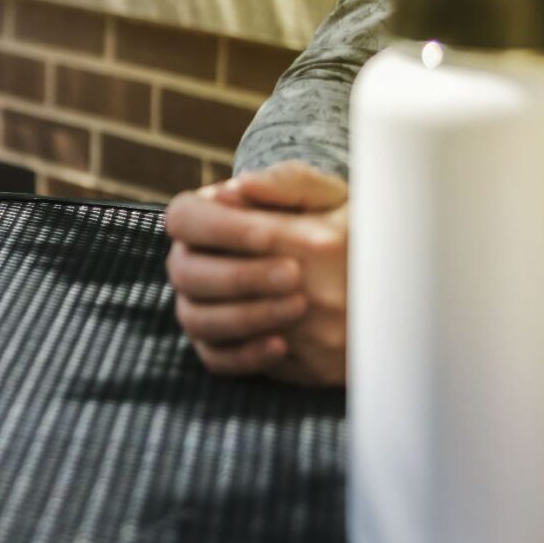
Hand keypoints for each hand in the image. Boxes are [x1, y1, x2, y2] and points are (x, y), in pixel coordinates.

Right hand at [164, 161, 349, 385]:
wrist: (359, 276)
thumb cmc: (333, 224)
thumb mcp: (322, 197)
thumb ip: (285, 183)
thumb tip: (237, 188)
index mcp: (206, 219)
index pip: (184, 218)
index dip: (219, 228)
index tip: (269, 235)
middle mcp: (193, 263)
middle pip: (186, 273)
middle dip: (239, 276)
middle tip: (294, 275)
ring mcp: (201, 306)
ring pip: (197, 319)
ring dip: (244, 315)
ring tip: (298, 307)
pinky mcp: (220, 346)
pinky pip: (215, 359)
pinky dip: (245, 355)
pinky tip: (282, 345)